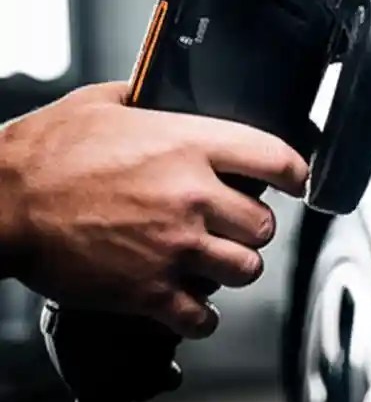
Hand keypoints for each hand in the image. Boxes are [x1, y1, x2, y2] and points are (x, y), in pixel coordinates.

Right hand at [0, 83, 308, 338]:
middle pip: (266, 224)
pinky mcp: (147, 290)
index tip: (295, 181)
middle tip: (236, 225)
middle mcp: (191, 196)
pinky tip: (194, 306)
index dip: (296, 173)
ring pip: (245, 270)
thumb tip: (166, 85)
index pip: (277, 159)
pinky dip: (202, 316)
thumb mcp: (104, 103)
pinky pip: (202, 316)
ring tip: (217, 262)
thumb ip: (149, 97)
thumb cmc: (44, 153)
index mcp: (189, 145)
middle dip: (254, 227)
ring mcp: (173, 246)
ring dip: (234, 268)